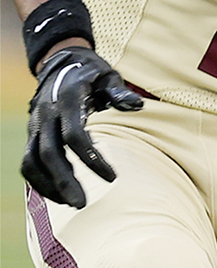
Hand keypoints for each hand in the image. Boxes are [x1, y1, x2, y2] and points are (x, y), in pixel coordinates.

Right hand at [21, 47, 141, 208]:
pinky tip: (58, 194)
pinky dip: (39, 181)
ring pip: (32, 161)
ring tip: (72, 203)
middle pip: (50, 154)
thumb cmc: (91, 73)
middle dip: (64, 181)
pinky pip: (28, 162)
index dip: (92, 159)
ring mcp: (35, 125)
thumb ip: (119, 93)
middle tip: (82, 204)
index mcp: (66, 100)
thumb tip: (137, 105)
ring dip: (49, 185)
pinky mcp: (32, 134)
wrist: (60, 64)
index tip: (113, 178)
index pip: (74, 136)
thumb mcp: (108, 76)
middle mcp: (46, 114)